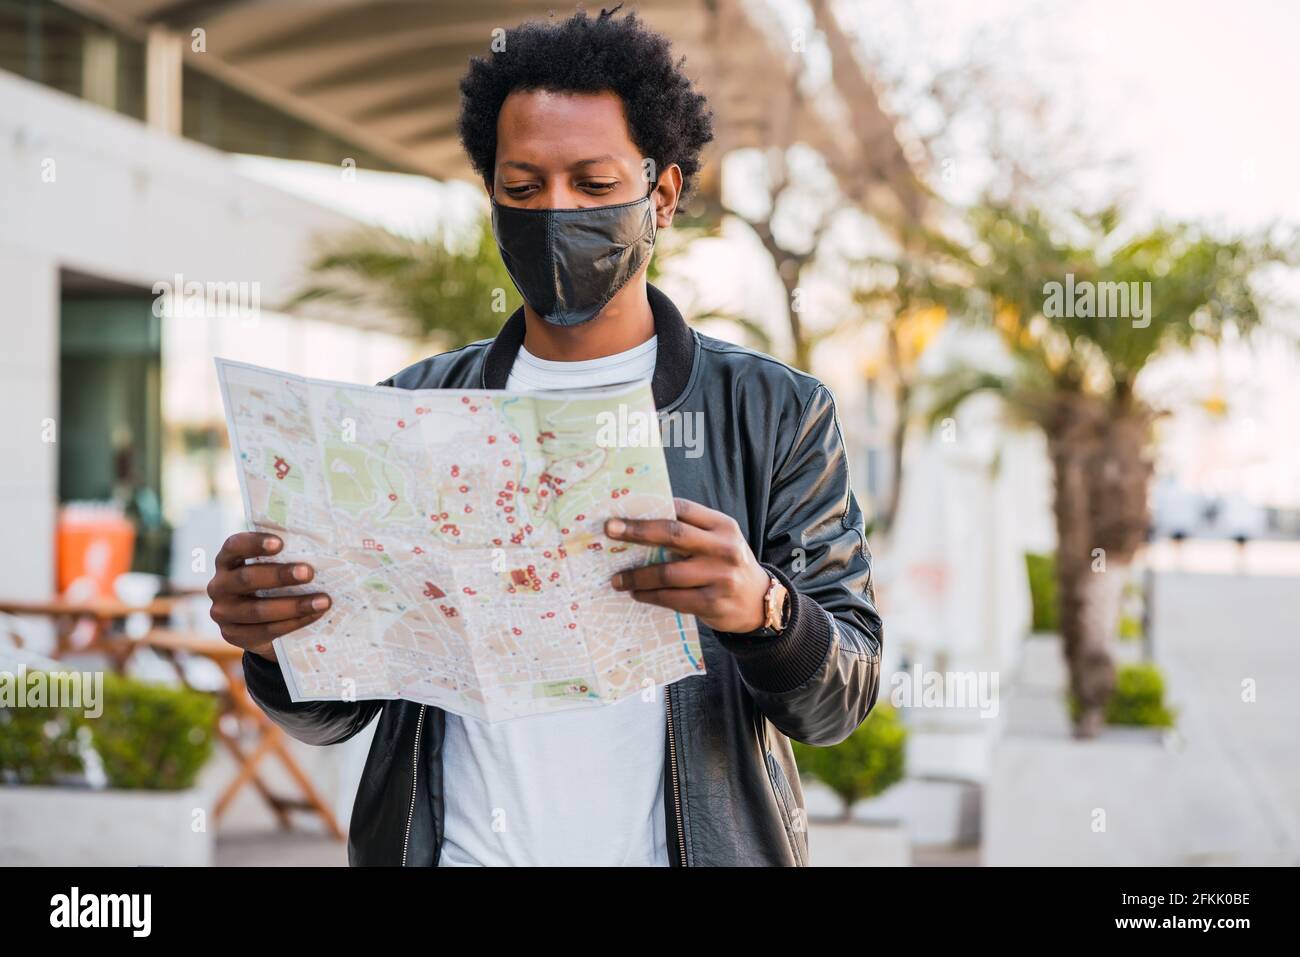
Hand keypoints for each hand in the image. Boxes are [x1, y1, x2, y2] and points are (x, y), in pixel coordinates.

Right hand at [207, 533, 330, 660]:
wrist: (258, 623)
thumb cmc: (270, 584)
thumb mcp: (271, 567)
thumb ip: (285, 557)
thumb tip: (324, 547)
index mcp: (227, 560)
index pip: (234, 545)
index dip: (254, 543)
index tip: (280, 543)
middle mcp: (219, 585)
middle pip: (247, 579)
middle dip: (280, 576)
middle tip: (309, 572)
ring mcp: (223, 612)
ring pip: (258, 610)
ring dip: (294, 605)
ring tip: (323, 600)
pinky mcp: (232, 635)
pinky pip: (265, 630)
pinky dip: (293, 623)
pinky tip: (314, 615)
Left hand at [607, 498, 769, 632]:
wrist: (760, 602)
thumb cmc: (727, 565)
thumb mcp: (719, 541)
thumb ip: (691, 532)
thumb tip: (640, 524)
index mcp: (723, 526)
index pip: (683, 509)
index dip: (652, 508)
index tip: (623, 510)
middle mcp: (724, 548)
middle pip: (673, 535)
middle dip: (637, 532)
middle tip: (610, 530)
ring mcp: (720, 576)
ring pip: (667, 573)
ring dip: (637, 576)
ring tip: (617, 578)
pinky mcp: (712, 602)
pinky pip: (672, 598)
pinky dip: (649, 595)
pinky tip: (636, 593)